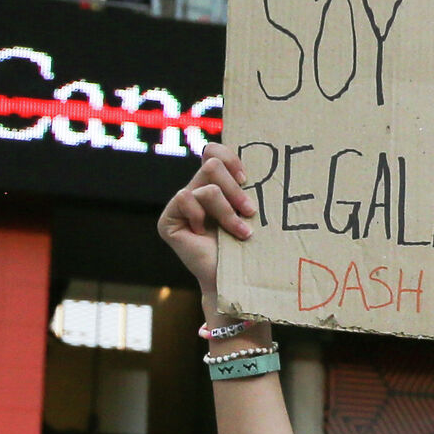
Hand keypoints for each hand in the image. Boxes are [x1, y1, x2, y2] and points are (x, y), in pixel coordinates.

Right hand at [157, 143, 255, 292]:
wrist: (238, 281)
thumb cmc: (253, 248)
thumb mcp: (254, 213)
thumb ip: (249, 189)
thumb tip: (265, 158)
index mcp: (217, 186)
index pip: (214, 152)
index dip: (230, 157)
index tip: (248, 178)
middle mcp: (197, 192)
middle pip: (212, 164)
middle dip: (236, 189)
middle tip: (250, 211)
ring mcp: (182, 206)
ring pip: (206, 187)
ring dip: (228, 211)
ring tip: (241, 232)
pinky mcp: (168, 220)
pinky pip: (186, 199)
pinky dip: (202, 216)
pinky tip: (206, 235)